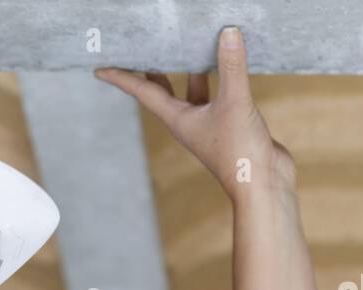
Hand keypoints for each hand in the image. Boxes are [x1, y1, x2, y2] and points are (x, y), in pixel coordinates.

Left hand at [94, 26, 295, 199]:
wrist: (262, 184)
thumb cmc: (240, 152)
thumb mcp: (234, 102)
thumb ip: (231, 66)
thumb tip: (228, 33)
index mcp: (178, 119)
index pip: (143, 92)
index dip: (121, 78)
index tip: (100, 69)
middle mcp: (189, 121)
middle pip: (163, 90)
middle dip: (153, 70)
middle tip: (142, 49)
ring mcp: (208, 123)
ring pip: (194, 89)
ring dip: (192, 68)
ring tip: (190, 43)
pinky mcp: (229, 124)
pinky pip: (219, 93)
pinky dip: (221, 77)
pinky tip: (229, 63)